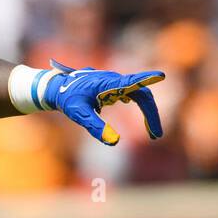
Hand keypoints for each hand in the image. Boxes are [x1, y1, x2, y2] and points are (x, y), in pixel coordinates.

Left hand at [42, 59, 164, 145]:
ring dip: (148, 112)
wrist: (56, 88)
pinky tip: (145, 121)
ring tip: (152, 134)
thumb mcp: (79, 114)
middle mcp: (114, 80)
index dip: (146, 80)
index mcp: (107, 84)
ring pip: (139, 95)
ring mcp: (115, 82)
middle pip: (142, 94)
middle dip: (151, 114)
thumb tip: (115, 142)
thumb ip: (95, 126)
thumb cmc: (67, 99)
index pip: (131, 81)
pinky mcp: (114, 86)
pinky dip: (141, 108)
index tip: (161, 76)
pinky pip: (133, 95)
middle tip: (156, 136)